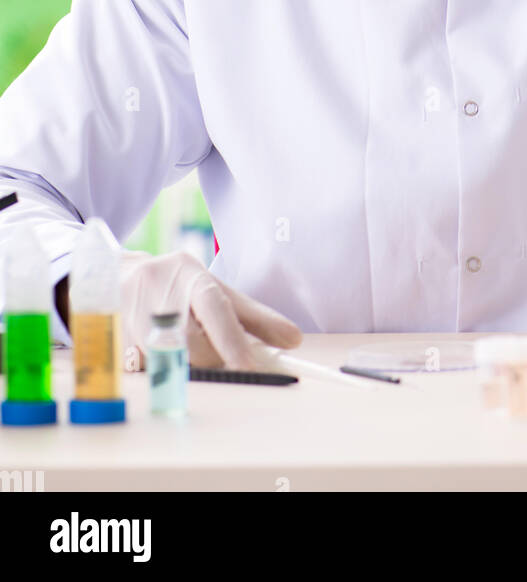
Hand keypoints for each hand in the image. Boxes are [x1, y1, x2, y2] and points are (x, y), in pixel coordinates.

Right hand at [120, 250, 302, 371]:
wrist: (113, 278)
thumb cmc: (176, 287)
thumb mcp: (215, 292)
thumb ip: (254, 318)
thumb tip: (294, 340)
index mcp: (190, 274)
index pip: (215, 307)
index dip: (232, 340)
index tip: (250, 368)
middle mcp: (159, 289)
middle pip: (193, 345)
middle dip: (210, 358)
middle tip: (218, 355)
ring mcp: (131, 314)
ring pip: (170, 361)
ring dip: (185, 366)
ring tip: (181, 345)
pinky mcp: (114, 338)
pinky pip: (146, 370)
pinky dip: (159, 370)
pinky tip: (155, 352)